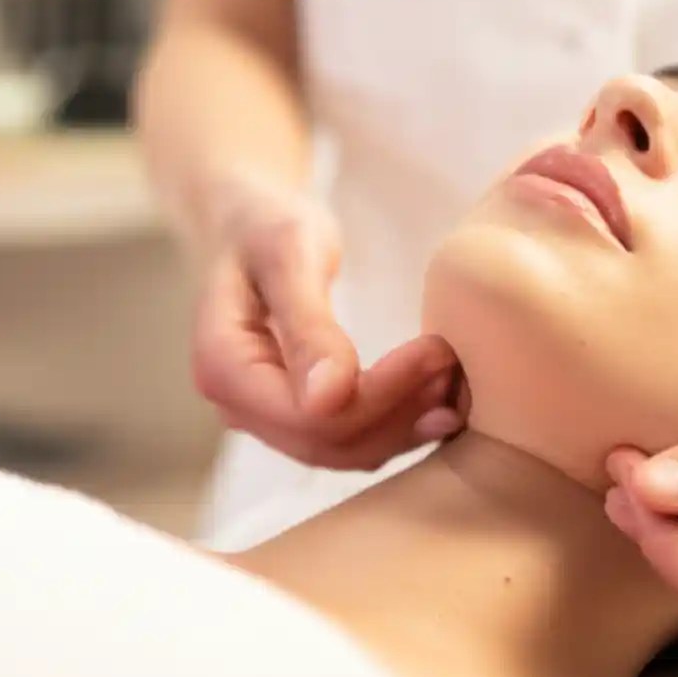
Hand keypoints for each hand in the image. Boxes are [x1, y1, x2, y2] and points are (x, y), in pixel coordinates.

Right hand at [190, 171, 462, 469]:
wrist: (253, 226)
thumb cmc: (268, 226)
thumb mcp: (289, 255)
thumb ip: (307, 326)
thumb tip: (326, 401)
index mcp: (222, 368)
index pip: (310, 416)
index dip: (380, 396)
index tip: (436, 352)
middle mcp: (237, 407)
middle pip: (329, 444)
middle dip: (399, 413)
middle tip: (454, 367)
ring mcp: (265, 417)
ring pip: (344, 451)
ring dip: (404, 425)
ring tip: (454, 382)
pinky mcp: (295, 416)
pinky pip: (349, 438)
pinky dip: (396, 423)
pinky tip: (437, 398)